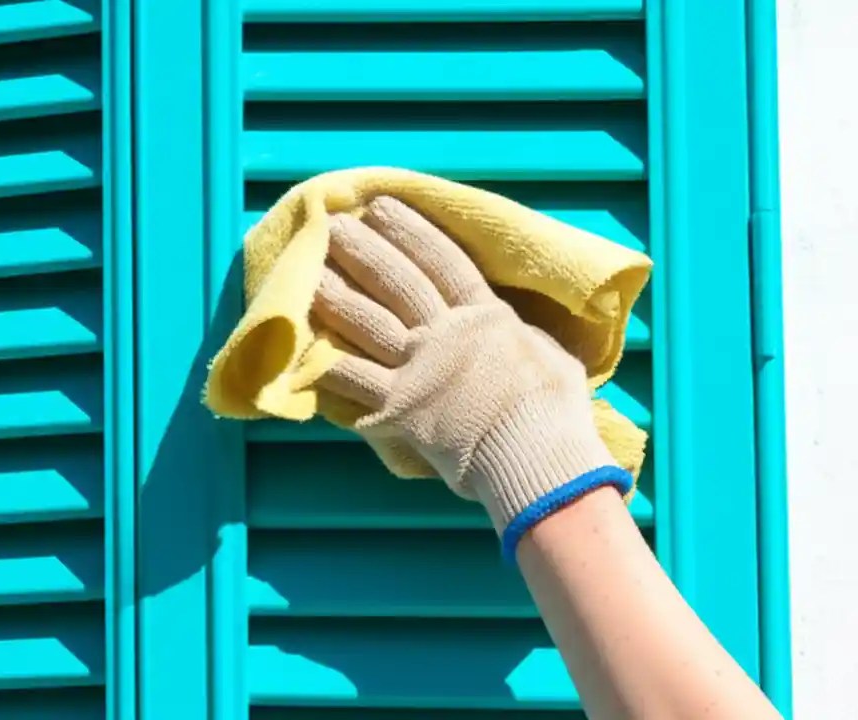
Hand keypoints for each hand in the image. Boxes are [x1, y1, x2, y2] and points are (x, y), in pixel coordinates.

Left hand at [313, 196, 631, 558]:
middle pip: (397, 283)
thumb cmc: (555, 408)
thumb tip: (518, 329)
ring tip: (309, 273)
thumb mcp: (551, 353)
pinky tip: (302, 347)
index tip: (383, 206)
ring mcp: (418, 369)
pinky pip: (355, 380)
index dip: (411, 231)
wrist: (534, 451)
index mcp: (485, 316)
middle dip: (364, 251)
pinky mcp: (399, 408)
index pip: (443, 261)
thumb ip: (524, 335)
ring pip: (368, 323)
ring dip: (337, 296)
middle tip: (335, 226)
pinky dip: (326, 364)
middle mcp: (445, 334)